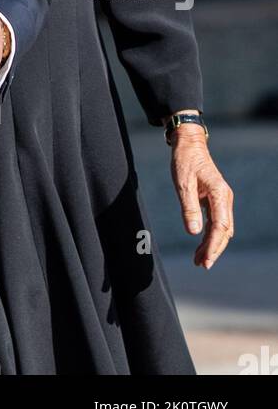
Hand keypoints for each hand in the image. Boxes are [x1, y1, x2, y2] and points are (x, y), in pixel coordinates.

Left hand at [168, 126, 233, 269]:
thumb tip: (193, 232)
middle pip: (224, 231)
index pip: (220, 226)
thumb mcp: (183, 183)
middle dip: (214, 250)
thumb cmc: (185, 160)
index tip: (206, 260)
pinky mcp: (215, 199)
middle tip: (202, 265)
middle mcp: (225, 198)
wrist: (189, 144)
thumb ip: (189, 207)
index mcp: (220, 193)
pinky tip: (200, 245)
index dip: (214, 245)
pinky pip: (215, 222)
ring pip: (221, 229)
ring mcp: (222, 199)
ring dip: (212, 245)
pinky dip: (209, 235)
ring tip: (199, 260)